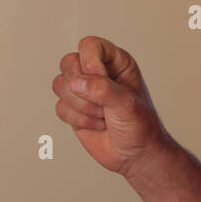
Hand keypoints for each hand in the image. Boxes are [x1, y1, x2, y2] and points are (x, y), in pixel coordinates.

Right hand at [51, 35, 169, 176]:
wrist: (136, 156)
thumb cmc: (141, 127)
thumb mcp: (127, 104)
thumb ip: (103, 89)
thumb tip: (77, 83)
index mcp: (115, 62)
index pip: (90, 45)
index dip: (89, 62)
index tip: (101, 80)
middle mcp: (97, 72)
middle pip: (68, 63)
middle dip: (82, 89)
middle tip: (102, 103)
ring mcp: (83, 90)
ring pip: (60, 85)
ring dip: (81, 107)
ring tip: (103, 116)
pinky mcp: (72, 108)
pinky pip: (60, 107)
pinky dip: (77, 120)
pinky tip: (96, 125)